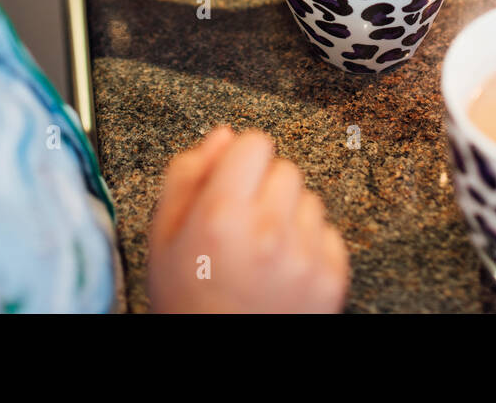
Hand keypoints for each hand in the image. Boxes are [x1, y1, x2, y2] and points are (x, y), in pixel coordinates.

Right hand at [147, 127, 349, 312]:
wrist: (221, 360)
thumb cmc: (187, 300)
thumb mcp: (163, 237)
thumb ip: (187, 177)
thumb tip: (222, 136)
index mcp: (221, 215)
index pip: (256, 143)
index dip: (242, 161)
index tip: (234, 181)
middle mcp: (268, 231)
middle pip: (285, 169)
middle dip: (265, 189)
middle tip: (243, 225)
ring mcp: (304, 255)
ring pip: (309, 200)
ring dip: (289, 217)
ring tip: (262, 252)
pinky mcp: (331, 275)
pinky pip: (328, 233)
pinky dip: (309, 245)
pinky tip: (282, 269)